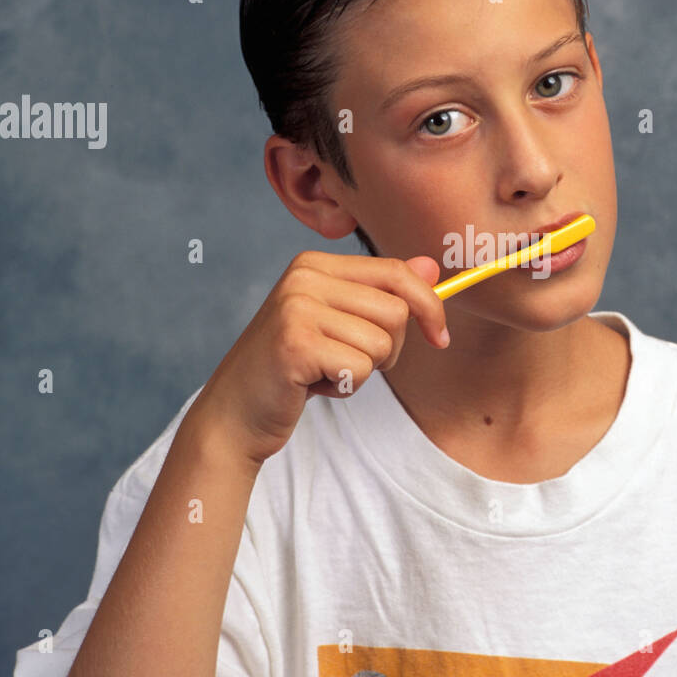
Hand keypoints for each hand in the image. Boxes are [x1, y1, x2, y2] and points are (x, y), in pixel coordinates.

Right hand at [185, 251, 449, 466]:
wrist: (236, 412)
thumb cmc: (293, 368)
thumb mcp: (340, 324)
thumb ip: (382, 293)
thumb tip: (432, 266)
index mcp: (315, 264)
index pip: (396, 272)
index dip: (429, 306)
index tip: (440, 337)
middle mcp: (304, 277)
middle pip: (396, 311)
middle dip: (387, 349)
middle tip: (347, 362)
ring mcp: (297, 309)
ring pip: (382, 343)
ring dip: (363, 371)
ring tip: (324, 371)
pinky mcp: (295, 345)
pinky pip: (360, 369)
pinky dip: (346, 387)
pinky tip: (312, 385)